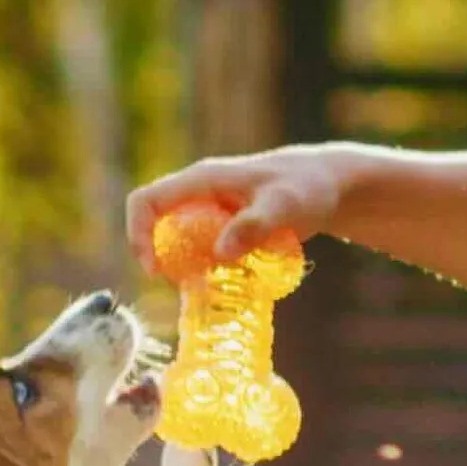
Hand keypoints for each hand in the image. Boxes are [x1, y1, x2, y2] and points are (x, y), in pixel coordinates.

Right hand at [126, 145, 341, 271]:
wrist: (328, 184)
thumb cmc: (307, 188)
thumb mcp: (284, 206)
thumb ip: (255, 225)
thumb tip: (219, 254)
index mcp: (202, 179)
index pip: (147, 200)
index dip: (138, 234)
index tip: (155, 270)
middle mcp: (199, 192)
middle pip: (157, 225)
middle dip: (162, 258)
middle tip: (186, 286)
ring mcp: (210, 208)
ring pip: (179, 240)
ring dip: (185, 267)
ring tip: (212, 285)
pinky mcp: (224, 224)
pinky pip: (201, 247)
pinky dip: (207, 267)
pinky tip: (232, 280)